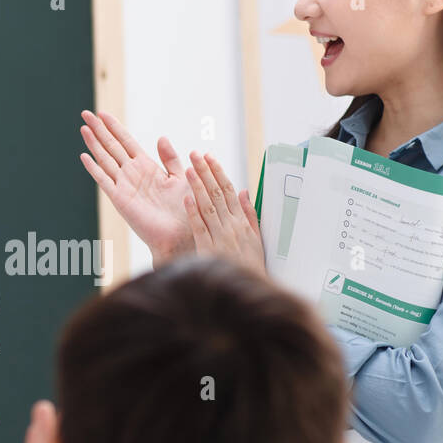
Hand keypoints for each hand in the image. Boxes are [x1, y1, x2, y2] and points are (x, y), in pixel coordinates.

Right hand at [78, 109, 193, 265]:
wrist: (181, 234)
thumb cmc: (184, 209)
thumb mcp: (181, 177)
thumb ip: (170, 158)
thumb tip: (161, 137)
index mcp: (146, 167)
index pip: (126, 142)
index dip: (115, 127)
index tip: (103, 113)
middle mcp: (132, 174)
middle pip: (112, 146)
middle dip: (99, 129)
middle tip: (86, 113)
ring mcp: (124, 186)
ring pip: (105, 159)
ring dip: (94, 143)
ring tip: (83, 127)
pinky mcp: (120, 199)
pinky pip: (104, 180)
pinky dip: (94, 168)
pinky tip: (84, 156)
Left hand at [183, 151, 266, 274]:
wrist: (250, 288)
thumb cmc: (251, 265)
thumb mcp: (256, 238)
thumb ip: (249, 214)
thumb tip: (242, 191)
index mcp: (242, 221)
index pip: (228, 190)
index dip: (217, 171)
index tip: (208, 157)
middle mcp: (231, 226)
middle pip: (216, 193)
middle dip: (205, 172)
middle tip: (194, 154)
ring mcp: (220, 237)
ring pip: (207, 206)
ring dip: (197, 186)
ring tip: (188, 169)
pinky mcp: (209, 250)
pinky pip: (201, 228)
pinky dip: (193, 212)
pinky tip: (186, 198)